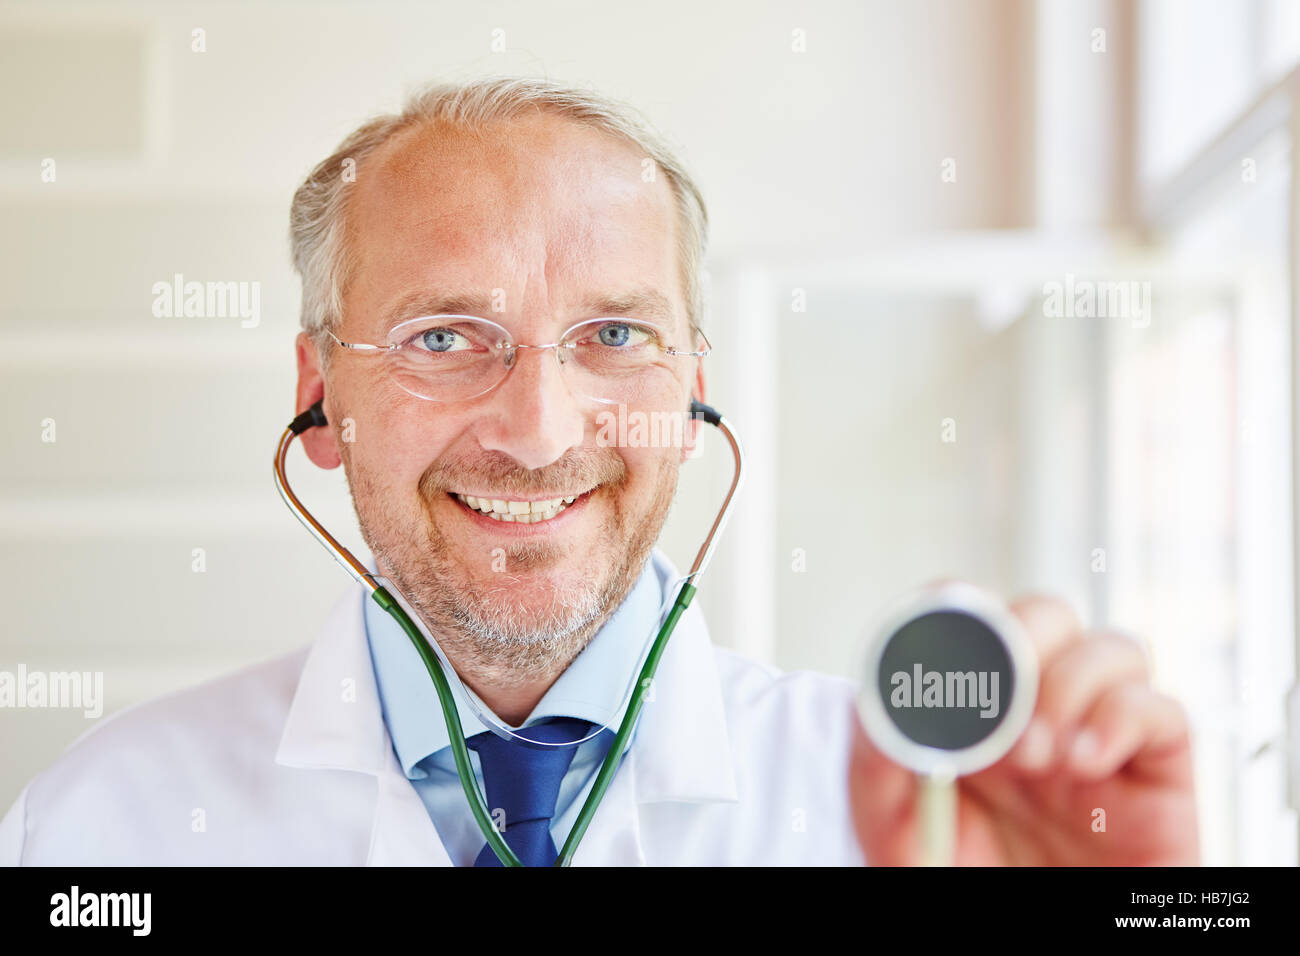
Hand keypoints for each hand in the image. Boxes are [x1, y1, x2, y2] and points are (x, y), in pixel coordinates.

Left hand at [849, 594, 1198, 864]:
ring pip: (1115, 648)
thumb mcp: (893, 823)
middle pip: (1048, 615)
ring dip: (1069, 684)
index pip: (976, 616)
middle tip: (994, 701)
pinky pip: (1164, 712)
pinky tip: (1083, 763)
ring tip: (1035, 757)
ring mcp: (1100, 734)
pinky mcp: (1157, 775)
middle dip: (1021, 638)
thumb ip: (881, 758)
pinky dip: (1121, 720)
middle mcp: (1040, 707)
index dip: (960, 605)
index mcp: (974, 704)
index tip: (939, 631)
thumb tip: (888, 697)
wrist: (1018, 940)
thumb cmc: (959, 877)